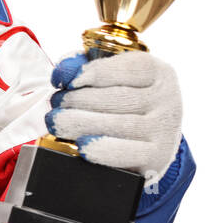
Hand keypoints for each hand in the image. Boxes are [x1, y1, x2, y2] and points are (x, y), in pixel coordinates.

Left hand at [45, 50, 182, 188]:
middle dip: (77, 100)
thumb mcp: (111, 78)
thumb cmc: (122, 102)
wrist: (148, 140)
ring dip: (79, 123)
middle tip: (55, 103)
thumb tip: (65, 70)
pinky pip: (126, 153)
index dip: (92, 73)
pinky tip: (82, 146)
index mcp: (157, 72)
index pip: (127, 68)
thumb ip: (85, 65)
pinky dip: (101, 149)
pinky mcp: (157, 157)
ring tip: (56, 122)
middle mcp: (167, 98)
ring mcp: (164, 129)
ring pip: (117, 125)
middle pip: (117, 98)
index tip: (65, 80)